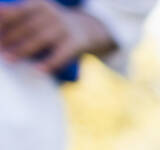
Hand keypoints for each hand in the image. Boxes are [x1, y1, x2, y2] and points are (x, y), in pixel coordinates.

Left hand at [0, 0, 115, 73]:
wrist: (88, 29)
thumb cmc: (51, 23)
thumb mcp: (36, 13)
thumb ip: (15, 14)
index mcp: (39, 4)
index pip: (17, 12)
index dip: (3, 22)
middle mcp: (52, 14)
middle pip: (27, 27)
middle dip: (10, 38)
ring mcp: (65, 29)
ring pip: (41, 39)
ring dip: (23, 50)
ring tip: (9, 59)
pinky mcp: (76, 43)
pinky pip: (62, 54)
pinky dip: (50, 62)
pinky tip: (38, 70)